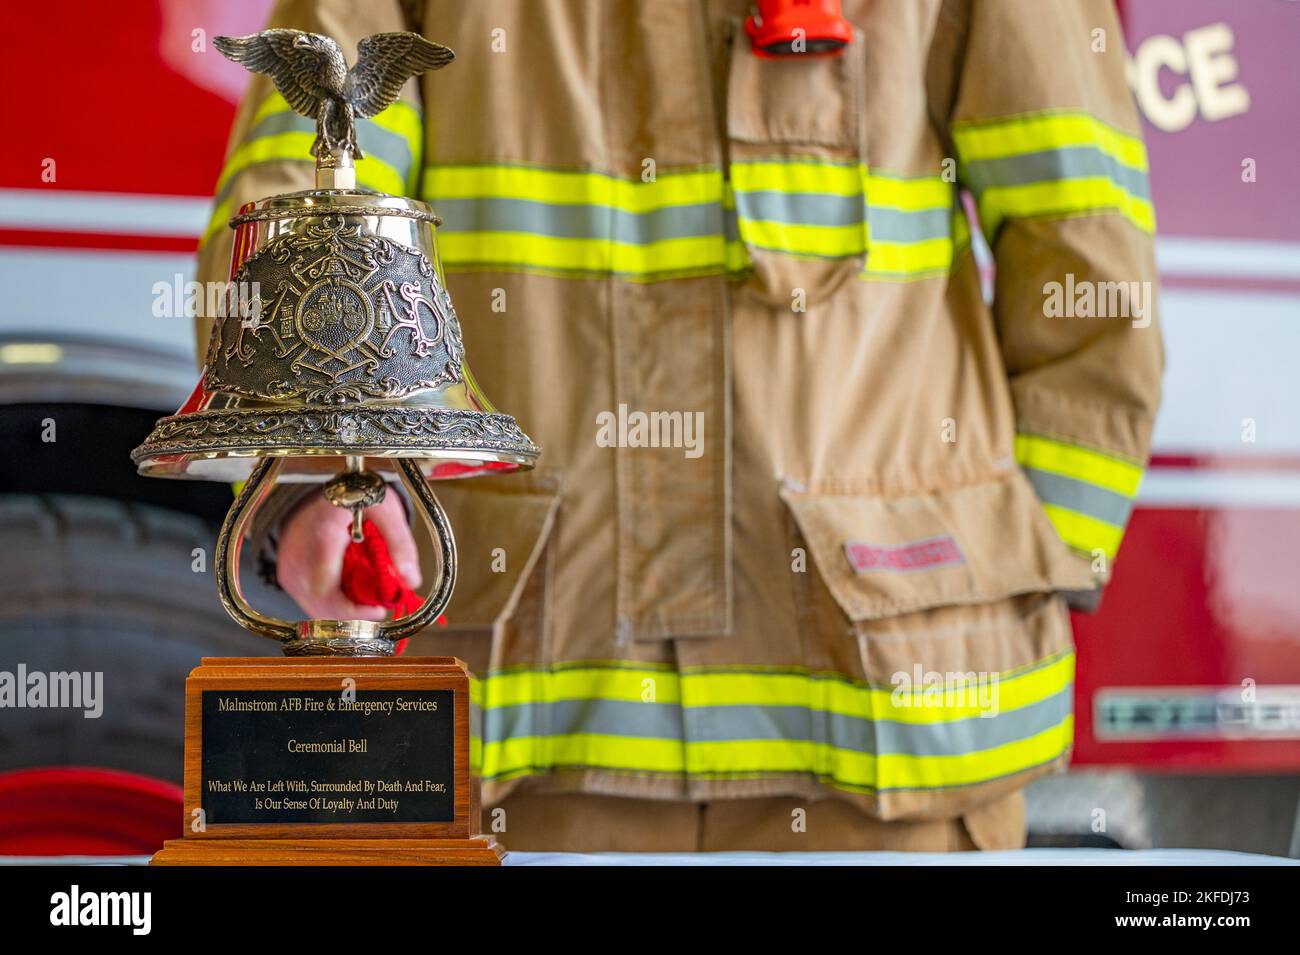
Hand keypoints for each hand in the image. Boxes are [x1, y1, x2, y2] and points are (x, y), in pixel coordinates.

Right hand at [276, 488, 422, 620]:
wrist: (322, 489)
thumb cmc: (353, 496)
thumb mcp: (385, 510)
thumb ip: (400, 544)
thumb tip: (411, 581)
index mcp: (322, 536)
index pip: (327, 589)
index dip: (352, 610)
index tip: (379, 610)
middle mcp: (297, 556)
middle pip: (320, 605)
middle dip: (352, 615)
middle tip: (376, 608)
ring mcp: (288, 568)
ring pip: (313, 608)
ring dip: (342, 613)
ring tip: (365, 602)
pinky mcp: (287, 575)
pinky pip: (308, 601)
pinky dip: (330, 605)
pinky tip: (348, 596)